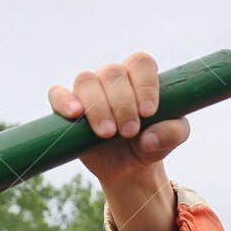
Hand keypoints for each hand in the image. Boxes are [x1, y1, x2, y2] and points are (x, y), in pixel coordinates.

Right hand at [47, 51, 190, 187]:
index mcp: (139, 78)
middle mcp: (113, 78)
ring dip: (98, 107)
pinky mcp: (67, 107)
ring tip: (108, 133)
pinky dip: (64, 101)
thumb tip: (148, 138)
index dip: (144, 84)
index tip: (148, 112)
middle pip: (112, 73)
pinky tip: (75, 114)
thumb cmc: (151, 143)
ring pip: (86, 80)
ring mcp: (89, 90)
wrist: (129, 167)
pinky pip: (57, 94)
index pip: (141, 63)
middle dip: (123, 104)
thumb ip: (173, 133)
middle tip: (130, 131)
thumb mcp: (172, 139)